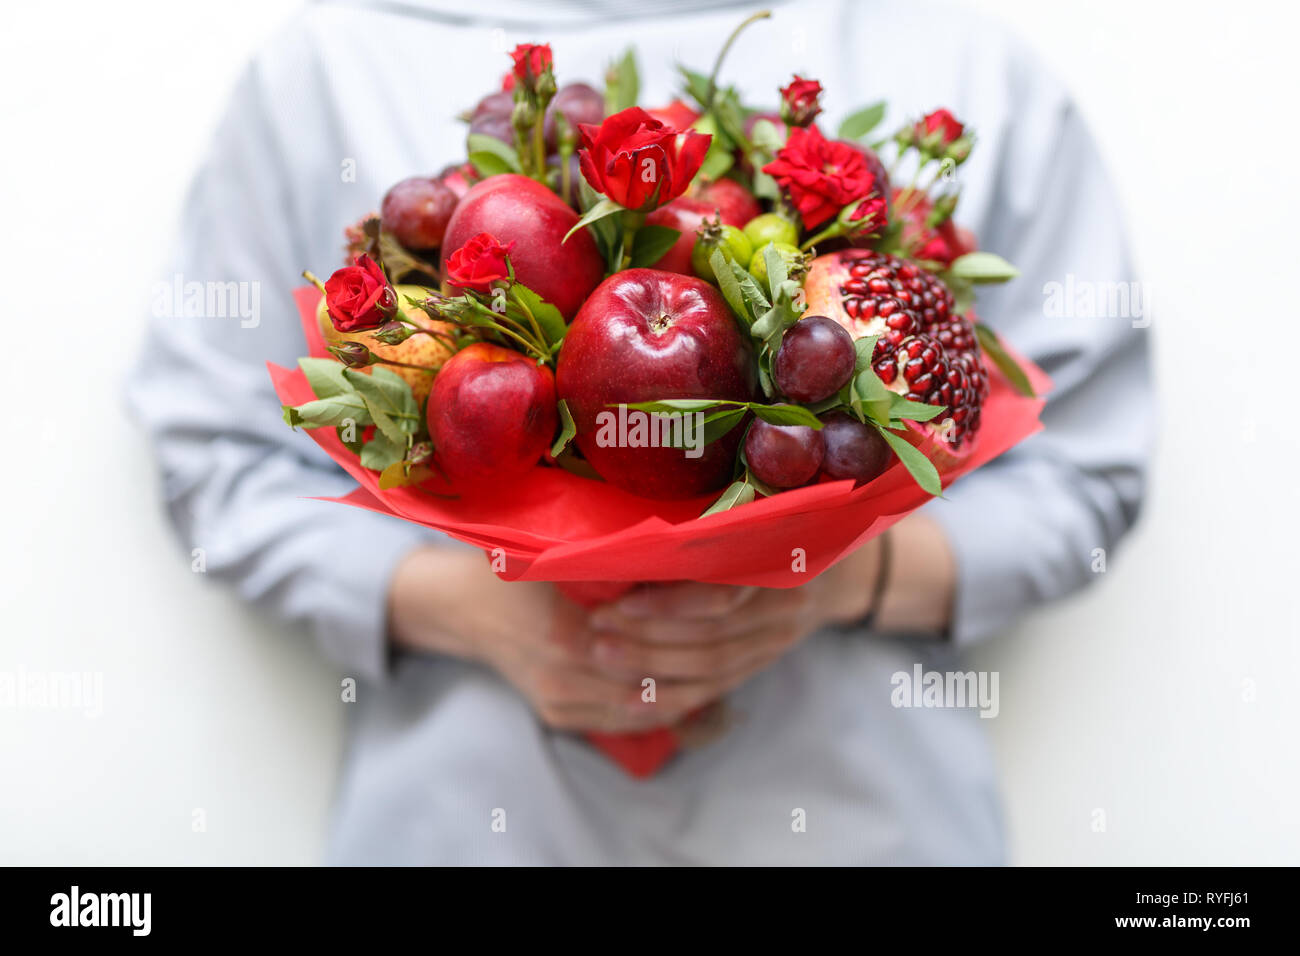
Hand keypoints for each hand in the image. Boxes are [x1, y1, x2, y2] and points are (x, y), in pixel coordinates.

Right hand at [387, 548, 756, 732]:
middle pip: (650, 679)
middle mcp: (562, 673)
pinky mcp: (560, 715)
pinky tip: (693, 687)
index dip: (687, 629)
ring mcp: (560, 700)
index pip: (644, 641)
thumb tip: (674, 543)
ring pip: (642, 706)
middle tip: (743, 640)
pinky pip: (623, 720)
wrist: (459, 608)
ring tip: (729, 663)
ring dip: (687, 688)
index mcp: (563, 628)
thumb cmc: (507, 568)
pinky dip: (661, 707)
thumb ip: (604, 557)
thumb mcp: (551, 552)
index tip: (728, 608)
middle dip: (697, 662)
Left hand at [581, 538, 882, 685]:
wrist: (827, 567)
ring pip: (712, 666)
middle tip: (599, 631)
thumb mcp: (747, 517)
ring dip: (653, 666)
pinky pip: (716, 687)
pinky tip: (634, 701)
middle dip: (649, 637)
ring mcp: (778, 640)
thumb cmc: (768, 528)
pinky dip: (674, 696)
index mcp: (779, 559)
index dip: (670, 604)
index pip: (722, 596)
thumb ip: (702, 534)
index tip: (621, 601)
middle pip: (712, 636)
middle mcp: (786, 605)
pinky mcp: (763, 663)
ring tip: (604, 656)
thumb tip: (627, 544)